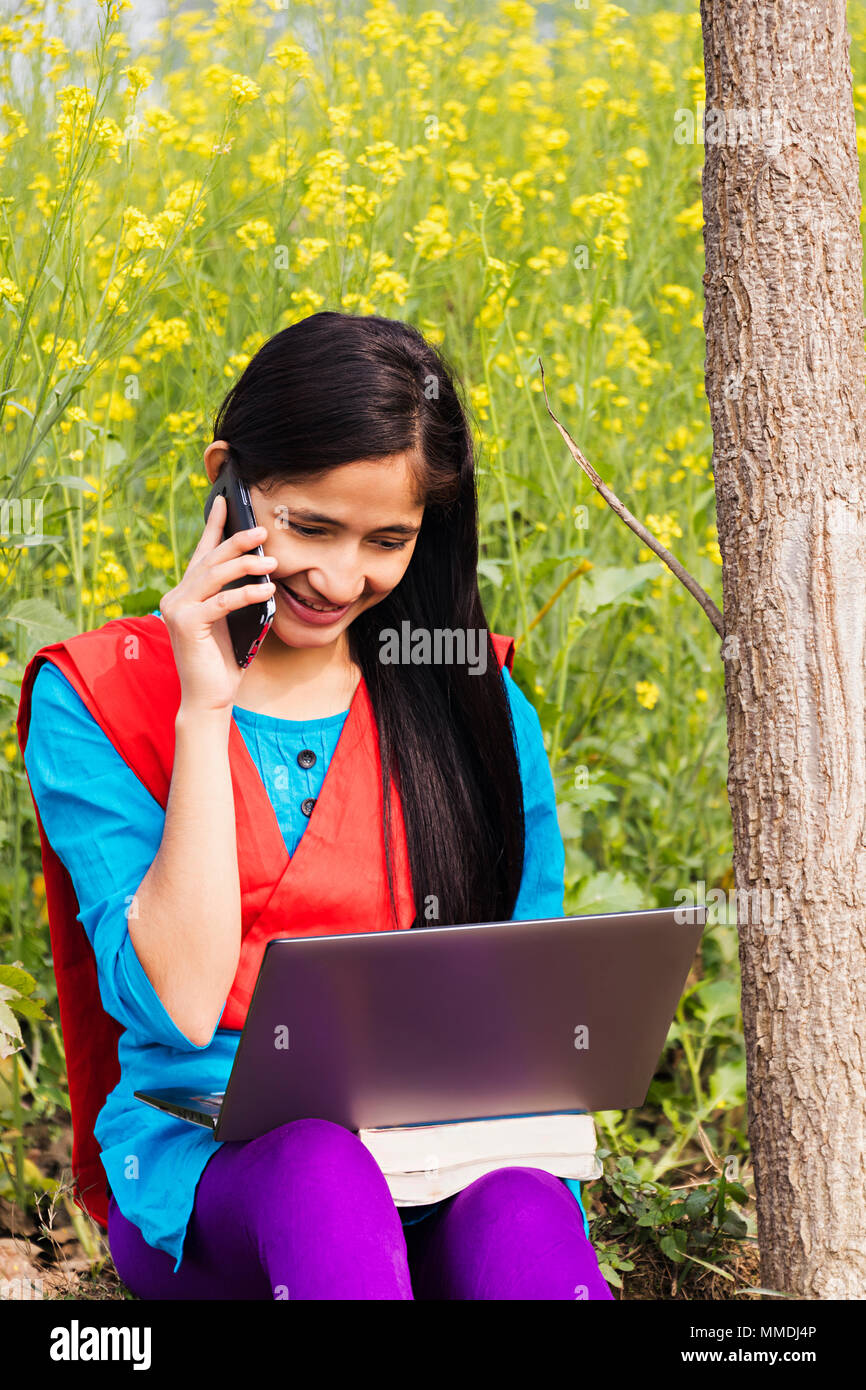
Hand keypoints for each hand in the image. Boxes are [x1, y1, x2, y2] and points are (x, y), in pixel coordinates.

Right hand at [159, 494, 277, 714]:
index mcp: (187, 592)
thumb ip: (237, 595)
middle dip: (237, 540)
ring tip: (272, 560)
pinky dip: (247, 593)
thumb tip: (261, 569)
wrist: (208, 697)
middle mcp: (177, 595)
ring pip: (215, 575)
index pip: (202, 552)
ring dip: (246, 564)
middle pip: (210, 559)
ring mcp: (178, 609)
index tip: (227, 500)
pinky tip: (267, 589)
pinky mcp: (186, 624)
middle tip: (263, 529)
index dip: (215, 525)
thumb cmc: (223, 660)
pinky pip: (222, 602)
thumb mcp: (233, 621)